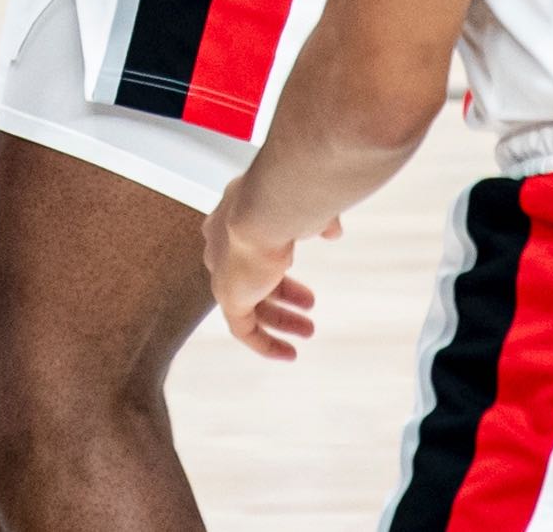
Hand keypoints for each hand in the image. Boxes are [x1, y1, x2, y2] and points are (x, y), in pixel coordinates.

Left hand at [202, 178, 331, 360]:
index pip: (252, 245)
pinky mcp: (227, 296)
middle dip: (283, 293)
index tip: (298, 271)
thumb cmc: (287, 198)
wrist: (267, 206)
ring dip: (280, 319)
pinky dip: (265, 343)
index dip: (280, 262)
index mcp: (235, 213)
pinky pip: (242, 328)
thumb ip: (318, 220)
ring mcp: (222, 268)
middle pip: (251, 275)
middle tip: (309, 305)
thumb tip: (331, 228)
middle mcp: (221, 241)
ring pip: (248, 302)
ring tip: (308, 330)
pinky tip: (287, 353)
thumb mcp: (307, 209)